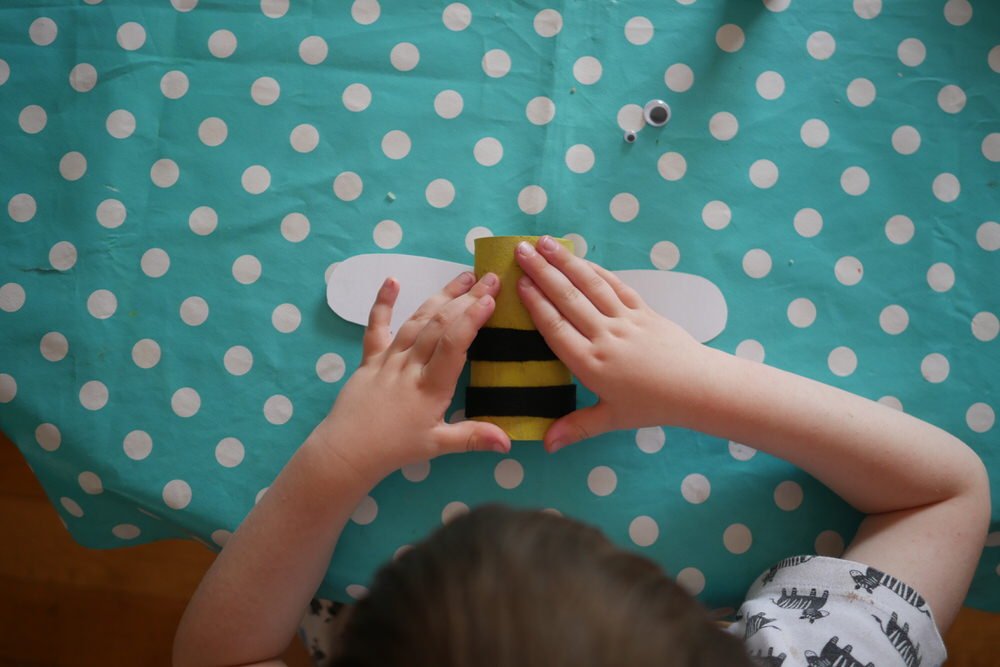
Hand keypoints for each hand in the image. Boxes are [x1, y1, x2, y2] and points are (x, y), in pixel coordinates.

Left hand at [314, 271, 511, 484]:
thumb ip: (473, 438)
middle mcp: (410, 366)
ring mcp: (388, 358)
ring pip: (417, 320)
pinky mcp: (370, 359)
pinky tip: (393, 280)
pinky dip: (383, 302)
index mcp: (430, 386)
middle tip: (490, 278)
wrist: (347, 452)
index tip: (490, 299)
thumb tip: (509, 442)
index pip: (454, 344)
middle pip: (440, 324)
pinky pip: (376, 326)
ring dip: (441, 296)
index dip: (472, 319)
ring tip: (464, 277)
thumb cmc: (395, 449)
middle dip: (467, 298)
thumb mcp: (437, 446)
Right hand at [515, 236, 713, 451]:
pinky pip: (616, 285)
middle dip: (543, 272)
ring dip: (566, 261)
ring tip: (544, 242)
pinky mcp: (643, 310)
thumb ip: (576, 427)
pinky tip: (581, 259)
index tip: (519, 283)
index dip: (536, 304)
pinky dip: (597, 270)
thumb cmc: (653, 405)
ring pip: (591, 285)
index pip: (556, 328)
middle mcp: (605, 337)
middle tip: (520, 250)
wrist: (698, 388)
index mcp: (592, 364)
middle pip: (568, 298)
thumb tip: (545, 445)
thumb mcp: (612, 419)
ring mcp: (625, 320)